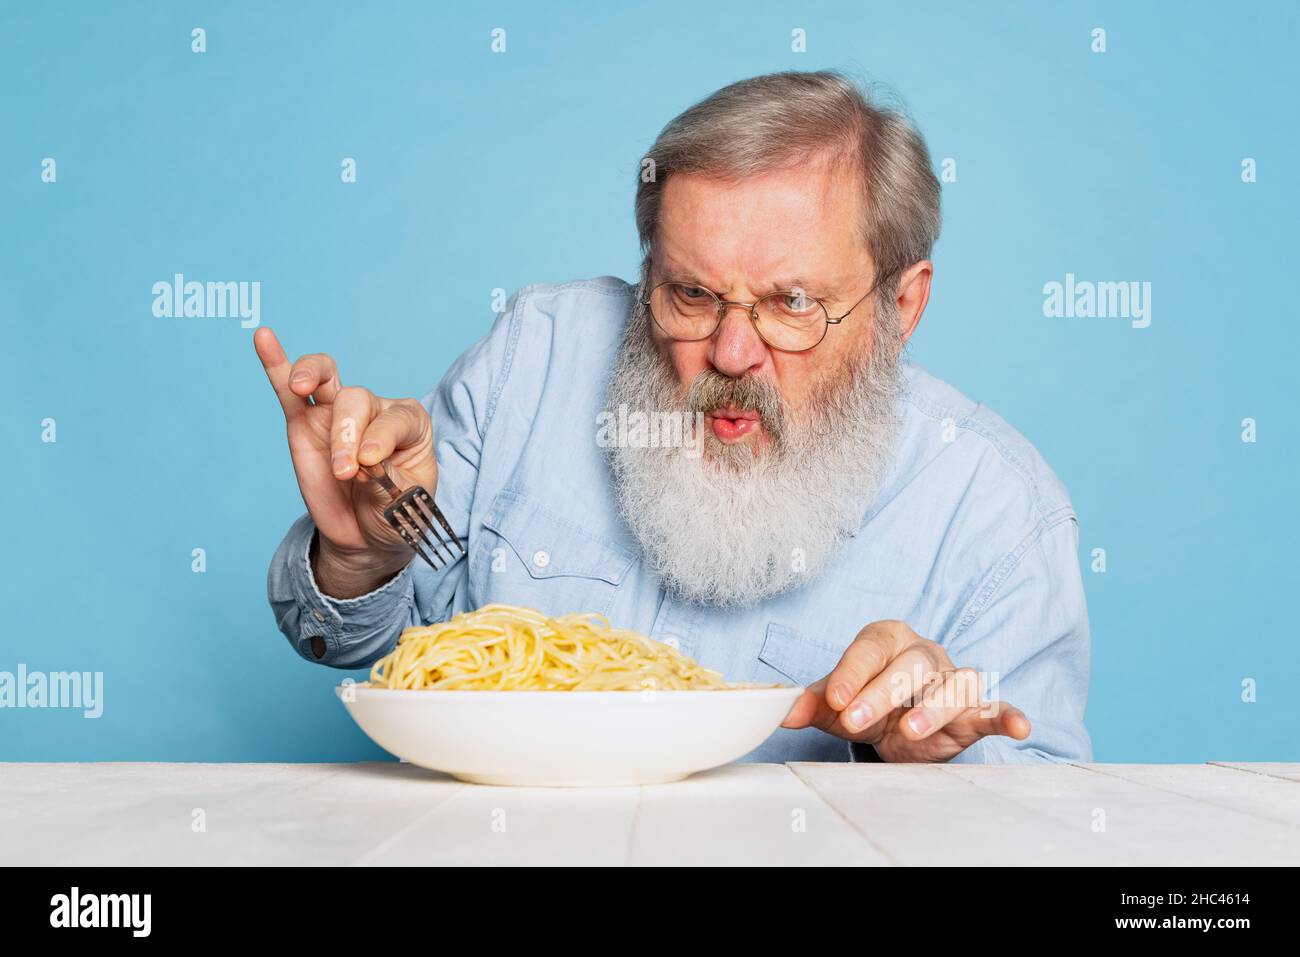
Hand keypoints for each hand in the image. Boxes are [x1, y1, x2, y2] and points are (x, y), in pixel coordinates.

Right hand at [254, 327, 438, 596]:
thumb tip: (361, 464)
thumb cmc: (392, 517)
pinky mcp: (305, 424)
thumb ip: (386, 484)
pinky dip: (276, 363)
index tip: (371, 465)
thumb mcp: (403, 508)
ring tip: (301, 387)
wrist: (366, 538)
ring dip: (312, 376)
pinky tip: (264, 338)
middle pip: (357, 400)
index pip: (396, 418)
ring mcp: (338, 414)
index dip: (382, 438)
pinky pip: (288, 389)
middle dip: (347, 435)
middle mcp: (375, 411)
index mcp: (410, 425)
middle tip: (345, 472)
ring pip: (326, 378)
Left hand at [781, 620, 1030, 761]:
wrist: (900, 723)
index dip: (851, 674)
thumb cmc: (869, 702)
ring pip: (952, 685)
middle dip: (882, 693)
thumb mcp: (838, 704)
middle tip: (856, 720)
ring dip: (933, 708)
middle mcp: (923, 653)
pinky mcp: (975, 709)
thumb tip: (780, 714)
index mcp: (885, 640)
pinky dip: (1008, 715)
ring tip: (911, 732)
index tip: (834, 702)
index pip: (869, 649)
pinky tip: (1019, 727)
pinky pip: (995, 707)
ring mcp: (952, 678)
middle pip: (910, 665)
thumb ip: (813, 705)